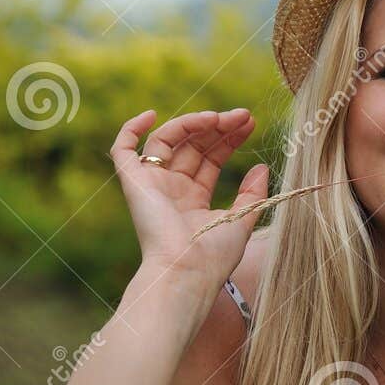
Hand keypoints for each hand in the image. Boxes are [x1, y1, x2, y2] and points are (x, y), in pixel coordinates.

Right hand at [109, 108, 268, 290]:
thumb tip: (261, 166)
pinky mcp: (133, 182)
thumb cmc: (213, 256)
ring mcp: (151, 184)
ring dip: (193, 123)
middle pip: (193, 147)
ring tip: (219, 117)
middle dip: (218, 128)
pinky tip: (152, 114)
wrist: (186, 270)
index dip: (229, 139)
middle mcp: (171, 190)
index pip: (210, 160)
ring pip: (167, 140)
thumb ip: (252, 194)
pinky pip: (122, 149)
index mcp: (193, 201)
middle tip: (243, 115)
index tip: (250, 123)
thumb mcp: (241, 221)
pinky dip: (131, 129)